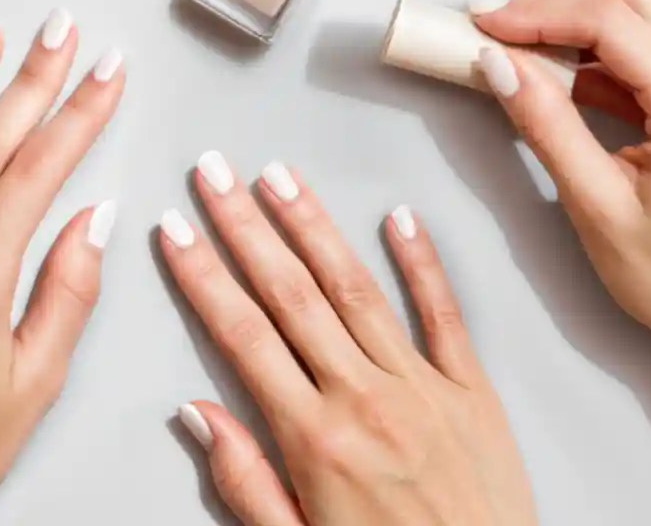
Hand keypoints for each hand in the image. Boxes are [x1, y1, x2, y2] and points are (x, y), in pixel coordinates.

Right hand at [160, 154, 534, 525]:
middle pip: (292, 294)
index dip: (203, 276)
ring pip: (357, 289)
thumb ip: (245, 478)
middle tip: (215, 172)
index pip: (243, 336)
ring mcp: (424, 389)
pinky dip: (422, 263)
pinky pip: (445, 316)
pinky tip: (399, 218)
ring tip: (279, 176)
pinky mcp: (474, 393)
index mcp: (315, 439)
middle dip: (246, 227)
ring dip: (313, 227)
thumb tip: (194, 412)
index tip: (176, 229)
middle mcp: (365, 399)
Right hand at [472, 0, 650, 524]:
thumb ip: (545, 123)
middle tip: (497, 30)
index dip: (538, 14)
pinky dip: (604, 46)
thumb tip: (498, 63)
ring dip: (579, 16)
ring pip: (645, 8)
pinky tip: (562, 74)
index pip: (611, 20)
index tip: (484, 27)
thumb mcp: (594, 204)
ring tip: (521, 49)